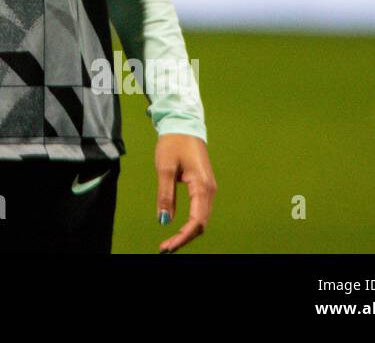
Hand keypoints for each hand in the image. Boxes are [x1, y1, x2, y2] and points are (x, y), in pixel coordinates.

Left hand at [154, 133, 215, 252]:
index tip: (167, 246)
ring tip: (170, 243)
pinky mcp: (204, 188)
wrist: (184, 126)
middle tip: (165, 249)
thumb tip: (164, 221)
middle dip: (184, 238)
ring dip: (187, 233)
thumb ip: (165, 195)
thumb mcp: (165, 169)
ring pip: (201, 219)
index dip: (182, 237)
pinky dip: (190, 224)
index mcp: (202, 186)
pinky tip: (178, 230)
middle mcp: (209, 191)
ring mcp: (208, 190)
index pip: (196, 221)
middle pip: (201, 223)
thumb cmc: (173, 144)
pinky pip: (200, 211)